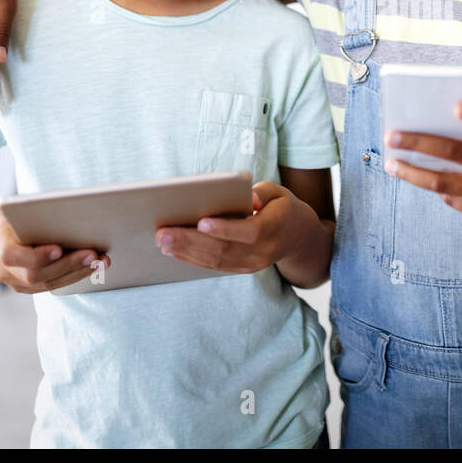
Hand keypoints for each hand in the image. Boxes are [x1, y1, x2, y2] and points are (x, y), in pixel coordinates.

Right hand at [0, 213, 107, 293]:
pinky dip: (76, 275)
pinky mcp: (30, 289)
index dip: (36, 255)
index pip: (13, 256)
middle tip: (92, 254)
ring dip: (78, 272)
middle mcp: (5, 270)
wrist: (8, 235)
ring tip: (101, 261)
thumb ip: (38, 217)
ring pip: (49, 284)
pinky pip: (55, 285)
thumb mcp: (24, 212)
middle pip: (36, 275)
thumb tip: (73, 214)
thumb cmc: (22, 218)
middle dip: (67, 264)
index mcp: (1, 247)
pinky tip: (94, 266)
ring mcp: (17, 283)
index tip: (58, 249)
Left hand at [154, 182, 315, 273]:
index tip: (201, 221)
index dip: (225, 228)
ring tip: (162, 240)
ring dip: (186, 252)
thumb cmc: (282, 207)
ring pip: (217, 261)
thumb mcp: (279, 193)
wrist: (298, 238)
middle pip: (225, 249)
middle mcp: (265, 251)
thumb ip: (263, 193)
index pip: (250, 232)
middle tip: (163, 232)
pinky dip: (192, 258)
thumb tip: (248, 198)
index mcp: (276, 227)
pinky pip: (215, 266)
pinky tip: (173, 250)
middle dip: (191, 241)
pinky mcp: (242, 269)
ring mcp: (253, 264)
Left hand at [383, 102, 461, 218]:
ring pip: (445, 183)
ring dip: (413, 174)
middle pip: (455, 154)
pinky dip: (436, 187)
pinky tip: (420, 178)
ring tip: (391, 164)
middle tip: (392, 136)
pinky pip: (453, 199)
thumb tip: (424, 128)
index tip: (457, 106)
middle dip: (419, 144)